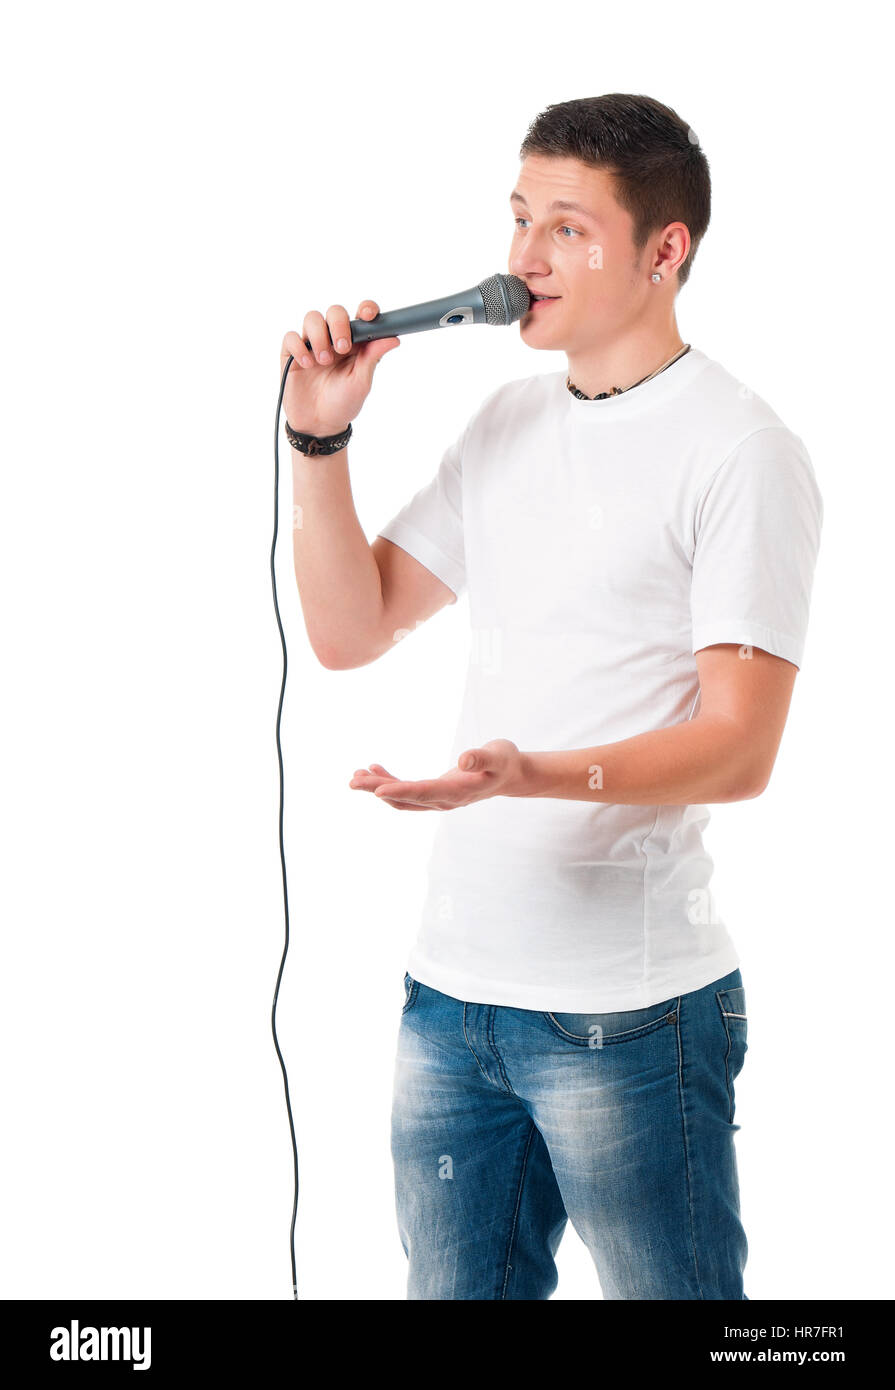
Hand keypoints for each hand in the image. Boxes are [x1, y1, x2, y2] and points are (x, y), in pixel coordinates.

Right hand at [280, 298, 399, 436]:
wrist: (319, 424)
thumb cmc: (343, 403)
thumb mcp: (361, 382)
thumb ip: (373, 357)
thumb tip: (393, 338)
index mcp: (355, 342)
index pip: (361, 316)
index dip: (366, 309)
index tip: (368, 315)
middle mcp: (333, 338)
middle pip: (335, 311)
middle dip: (339, 325)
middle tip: (342, 347)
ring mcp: (312, 344)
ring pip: (312, 318)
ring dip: (319, 336)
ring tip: (323, 361)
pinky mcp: (292, 354)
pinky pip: (291, 337)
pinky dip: (299, 347)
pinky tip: (307, 364)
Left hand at [349, 739, 525, 809]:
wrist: (510, 774)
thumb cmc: (504, 761)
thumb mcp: (499, 754)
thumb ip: (481, 757)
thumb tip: (463, 759)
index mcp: (458, 792)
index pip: (424, 793)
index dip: (400, 791)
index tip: (377, 790)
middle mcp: (444, 800)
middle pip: (406, 798)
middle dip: (378, 789)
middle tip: (353, 780)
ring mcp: (437, 799)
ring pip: (402, 798)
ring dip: (377, 788)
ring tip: (355, 775)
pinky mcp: (434, 793)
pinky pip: (407, 792)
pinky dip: (389, 782)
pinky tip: (374, 768)